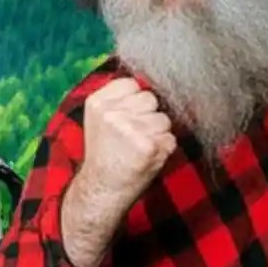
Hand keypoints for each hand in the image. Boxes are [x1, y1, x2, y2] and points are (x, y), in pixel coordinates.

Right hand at [60, 77, 175, 266]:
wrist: (101, 189)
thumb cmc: (105, 154)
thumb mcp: (100, 119)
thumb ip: (118, 99)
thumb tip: (149, 77)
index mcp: (97, 102)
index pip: (132, 84)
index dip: (134, 101)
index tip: (125, 118)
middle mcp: (113, 113)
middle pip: (150, 99)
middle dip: (148, 115)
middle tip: (132, 137)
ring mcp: (132, 129)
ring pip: (164, 119)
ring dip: (158, 134)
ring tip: (139, 149)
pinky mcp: (149, 146)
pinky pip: (170, 138)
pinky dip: (164, 149)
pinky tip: (146, 158)